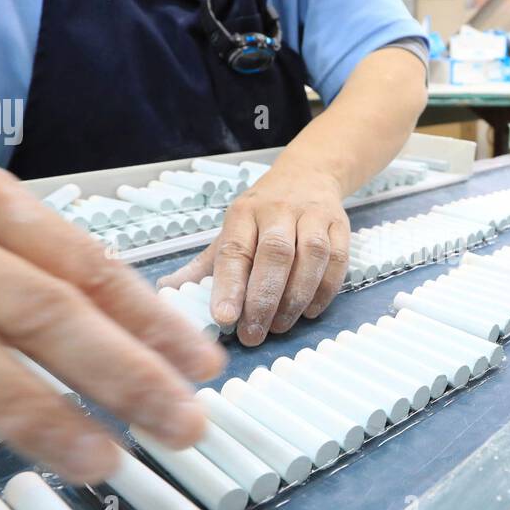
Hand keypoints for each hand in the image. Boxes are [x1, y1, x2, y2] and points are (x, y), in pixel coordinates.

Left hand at [158, 164, 349, 345]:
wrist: (309, 175)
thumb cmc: (263, 213)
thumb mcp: (230, 231)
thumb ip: (204, 265)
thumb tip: (169, 291)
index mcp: (244, 213)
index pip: (235, 249)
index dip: (229, 285)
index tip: (223, 318)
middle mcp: (278, 211)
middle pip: (276, 254)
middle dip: (264, 299)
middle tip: (253, 334)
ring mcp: (313, 216)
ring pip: (311, 256)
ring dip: (296, 297)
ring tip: (280, 326)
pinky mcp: (340, 226)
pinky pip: (337, 260)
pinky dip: (324, 290)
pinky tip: (309, 311)